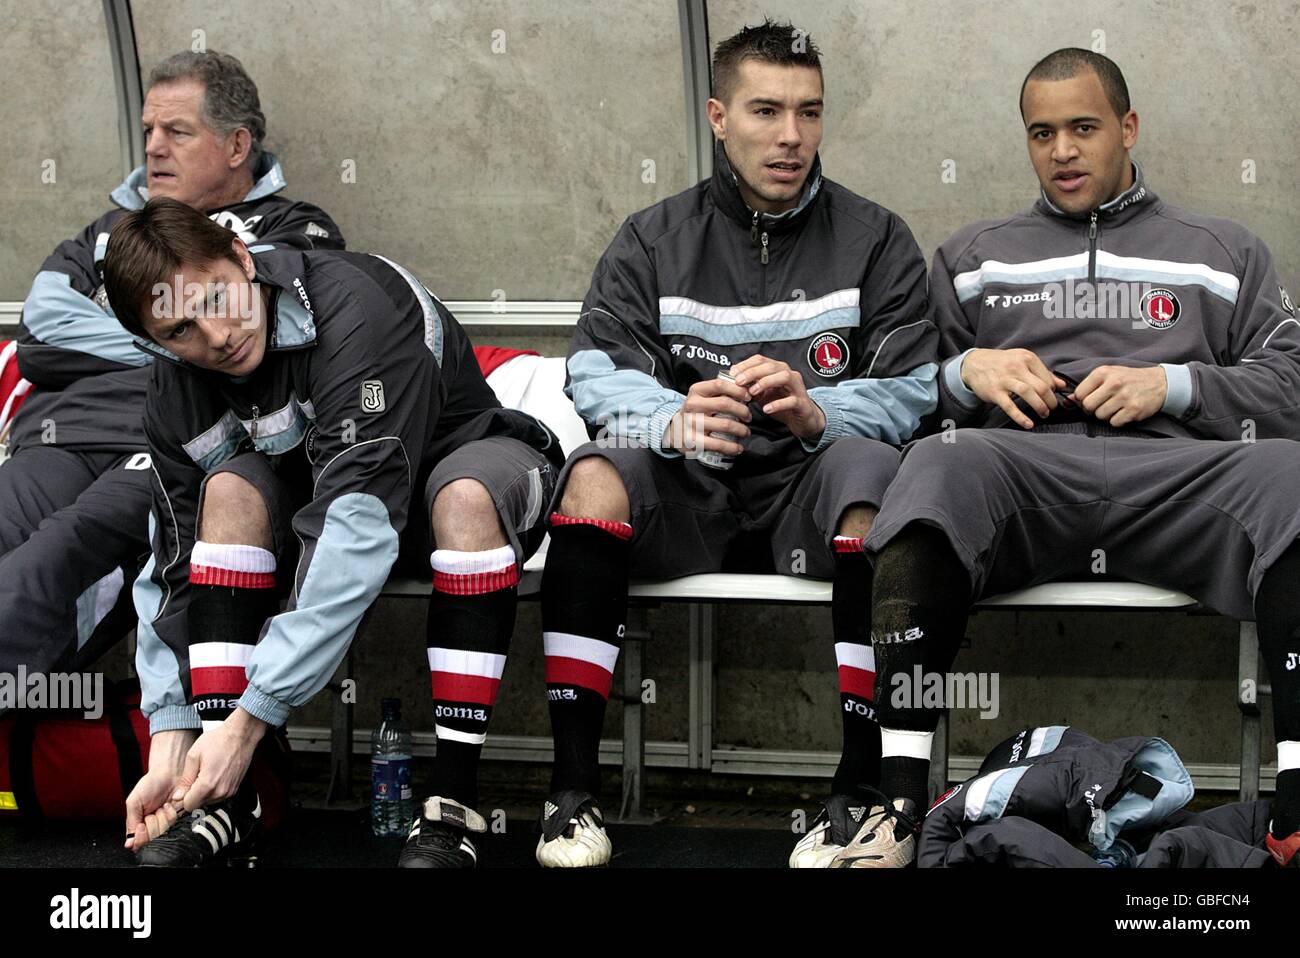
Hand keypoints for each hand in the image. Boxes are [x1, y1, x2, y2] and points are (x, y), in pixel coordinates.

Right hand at [125, 728, 196, 850]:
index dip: (141, 837)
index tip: (142, 826)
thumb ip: (131, 823)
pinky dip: (173, 815)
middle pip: (153, 839)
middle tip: (152, 813)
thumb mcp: (134, 802)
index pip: (140, 843)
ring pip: (165, 833)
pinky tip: (171, 806)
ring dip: (163, 819)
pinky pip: (178, 825)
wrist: (170, 771)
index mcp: (141, 824)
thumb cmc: (151, 784)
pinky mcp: (182, 817)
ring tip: (162, 806)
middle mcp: (156, 826)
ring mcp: (169, 822)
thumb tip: (128, 844)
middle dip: (153, 825)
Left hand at [174, 708, 267, 812]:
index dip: (183, 797)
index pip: (188, 806)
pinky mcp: (235, 789)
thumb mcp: (194, 755)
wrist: (241, 734)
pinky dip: (214, 789)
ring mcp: (229, 791)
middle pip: (199, 805)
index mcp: (207, 785)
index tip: (184, 788)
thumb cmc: (219, 740)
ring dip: (204, 792)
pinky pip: (219, 796)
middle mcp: (220, 792)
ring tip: (206, 773)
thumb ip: (185, 780)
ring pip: (209, 801)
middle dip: (194, 794)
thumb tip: (178, 796)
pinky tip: (215, 774)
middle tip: (195, 776)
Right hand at [663, 373, 751, 456]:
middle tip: (748, 417)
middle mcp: (692, 405)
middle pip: (725, 404)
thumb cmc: (696, 412)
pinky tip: (738, 447)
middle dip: (743, 411)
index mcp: (696, 391)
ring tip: (745, 432)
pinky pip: (718, 444)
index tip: (748, 396)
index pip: (720, 384)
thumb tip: (746, 389)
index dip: (738, 389)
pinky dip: (732, 447)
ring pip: (726, 424)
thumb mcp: (702, 396)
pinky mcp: (693, 441)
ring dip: (741, 429)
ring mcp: (692, 423)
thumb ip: (720, 392)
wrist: (675, 430)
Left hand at [730, 354, 826, 440]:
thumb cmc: (783, 404)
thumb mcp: (763, 394)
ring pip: (785, 377)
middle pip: (771, 366)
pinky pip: (792, 400)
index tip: (732, 373)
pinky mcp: (803, 403)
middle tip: (738, 381)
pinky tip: (766, 409)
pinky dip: (778, 404)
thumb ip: (750, 387)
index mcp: (778, 370)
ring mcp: (798, 388)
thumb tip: (732, 382)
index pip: (761, 360)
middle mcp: (789, 375)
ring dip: (766, 382)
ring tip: (752, 392)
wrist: (803, 420)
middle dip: (753, 372)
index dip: (746, 364)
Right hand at [959, 348, 1066, 428]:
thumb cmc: (1002, 363)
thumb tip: (1062, 385)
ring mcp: (1005, 380)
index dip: (1053, 390)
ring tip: (1044, 414)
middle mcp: (1017, 367)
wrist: (974, 363)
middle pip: (1041, 387)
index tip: (1051, 397)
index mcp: (1027, 358)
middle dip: (1050, 401)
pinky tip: (1028, 424)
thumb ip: (1043, 372)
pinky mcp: (995, 392)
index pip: (1047, 378)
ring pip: (1029, 394)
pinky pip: (1010, 407)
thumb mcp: (1023, 361)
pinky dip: (1021, 417)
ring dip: (1040, 407)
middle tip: (1051, 409)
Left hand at [1072, 365, 1166, 427]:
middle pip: (1087, 406)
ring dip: (1105, 415)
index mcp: (1103, 373)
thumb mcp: (1108, 375)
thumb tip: (1066, 400)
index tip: (1092, 398)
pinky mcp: (1133, 410)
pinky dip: (1117, 420)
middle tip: (1102, 405)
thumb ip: (1088, 386)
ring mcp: (1124, 397)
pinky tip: (1124, 412)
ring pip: (1100, 416)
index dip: (1083, 399)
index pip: (1079, 394)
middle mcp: (1113, 383)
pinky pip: (1114, 422)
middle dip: (1092, 409)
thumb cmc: (1129, 379)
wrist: (1159, 383)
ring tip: (1115, 407)